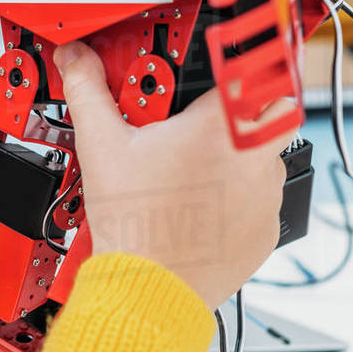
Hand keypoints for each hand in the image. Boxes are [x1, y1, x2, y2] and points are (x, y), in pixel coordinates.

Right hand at [55, 41, 292, 308]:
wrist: (147, 292)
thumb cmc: (133, 226)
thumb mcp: (102, 146)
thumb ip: (88, 89)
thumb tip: (76, 59)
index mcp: (223, 125)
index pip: (258, 69)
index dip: (246, 63)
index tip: (231, 65)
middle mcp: (256, 157)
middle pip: (276, 108)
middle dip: (250, 106)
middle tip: (212, 116)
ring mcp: (267, 196)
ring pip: (268, 156)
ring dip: (241, 154)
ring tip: (194, 167)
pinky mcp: (267, 229)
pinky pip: (262, 199)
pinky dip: (239, 197)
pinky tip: (201, 203)